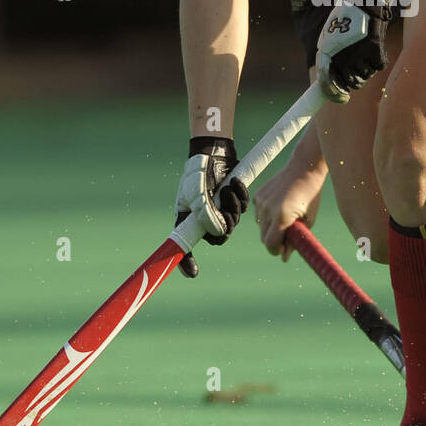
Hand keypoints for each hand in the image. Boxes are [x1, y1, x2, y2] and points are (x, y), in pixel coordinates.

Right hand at [174, 137, 249, 265]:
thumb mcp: (197, 193)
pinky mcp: (232, 202)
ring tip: (228, 187)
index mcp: (188, 219)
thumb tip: (220, 232)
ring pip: (232, 222)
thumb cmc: (199, 172)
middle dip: (225, 222)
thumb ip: (206, 214)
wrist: (213, 152)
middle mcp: (203, 219)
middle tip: (225, 205)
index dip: (186, 261)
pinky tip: (236, 182)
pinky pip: (241, 208)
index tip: (192, 272)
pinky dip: (240, 197)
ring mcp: (218, 211)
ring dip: (233, 206)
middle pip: (218, 236)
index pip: (185, 245)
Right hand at [253, 160, 325, 260]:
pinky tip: (280, 207)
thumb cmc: (310, 196)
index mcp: (282, 216)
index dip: (277, 250)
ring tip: (287, 217)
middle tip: (288, 236)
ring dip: (271, 228)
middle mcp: (268, 209)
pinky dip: (268, 216)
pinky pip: (259, 214)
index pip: (270, 244)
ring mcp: (261, 202)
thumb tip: (284, 258)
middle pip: (264, 238)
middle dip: (274, 241)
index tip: (285, 249)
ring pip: (261, 226)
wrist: (304, 168)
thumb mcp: (308, 221)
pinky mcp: (258, 195)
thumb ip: (295, 240)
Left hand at [315, 0, 394, 103]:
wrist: (365, 1)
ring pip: (366, 75)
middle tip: (357, 75)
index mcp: (329, 53)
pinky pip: (378, 66)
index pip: (328, 81)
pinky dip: (378, 60)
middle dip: (355, 81)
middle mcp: (343, 57)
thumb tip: (329, 75)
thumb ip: (330, 52)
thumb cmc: (347, 16)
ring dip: (367, 69)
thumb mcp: (331, 32)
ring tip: (365, 56)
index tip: (342, 98)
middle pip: (351, 83)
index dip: (334, 94)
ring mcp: (360, 55)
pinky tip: (375, 50)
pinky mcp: (375, 51)